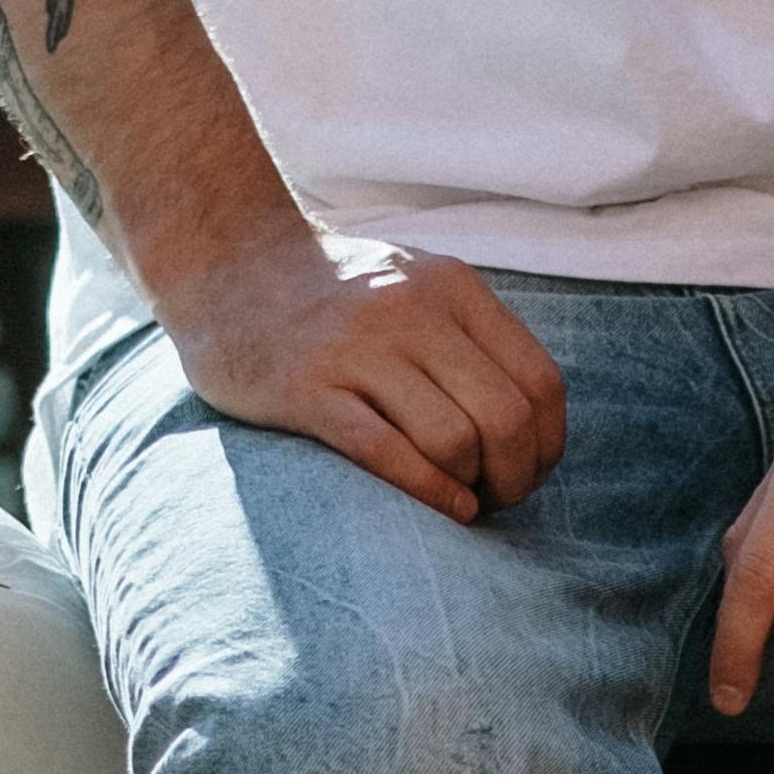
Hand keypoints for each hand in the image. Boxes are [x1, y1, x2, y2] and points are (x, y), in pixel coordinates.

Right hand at [158, 225, 565, 523]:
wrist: (224, 264)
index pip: (539, 381)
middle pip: (506, 416)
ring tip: (466, 501)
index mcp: (451, 288)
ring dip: (472, 488)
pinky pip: (388, 452)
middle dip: (518, 475)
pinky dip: (430, 493)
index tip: (531, 470)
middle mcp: (411, 311)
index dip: (548, 443)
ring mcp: (357, 349)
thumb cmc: (331, 295)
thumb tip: (534, 420)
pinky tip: (446, 509)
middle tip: (501, 497)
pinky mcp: (307, 389)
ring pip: (453, 439)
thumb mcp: (414, 285)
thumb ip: (470, 334)